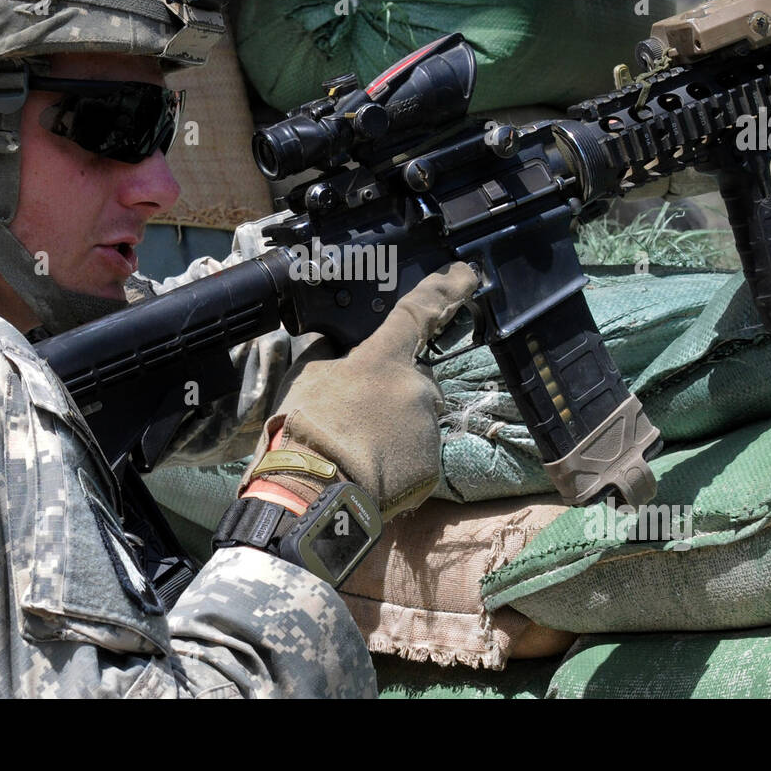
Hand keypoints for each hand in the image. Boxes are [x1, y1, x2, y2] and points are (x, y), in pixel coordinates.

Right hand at [241, 262, 479, 519]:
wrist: (311, 497)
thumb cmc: (302, 430)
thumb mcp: (304, 376)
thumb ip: (327, 351)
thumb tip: (333, 338)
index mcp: (385, 358)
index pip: (420, 312)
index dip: (447, 289)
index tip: (467, 274)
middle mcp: (417, 388)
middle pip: (413, 379)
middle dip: (391, 391)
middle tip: (354, 415)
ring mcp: (427, 429)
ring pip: (415, 419)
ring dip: (393, 428)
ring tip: (355, 448)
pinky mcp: (431, 468)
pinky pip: (416, 454)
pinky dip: (397, 460)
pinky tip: (369, 469)